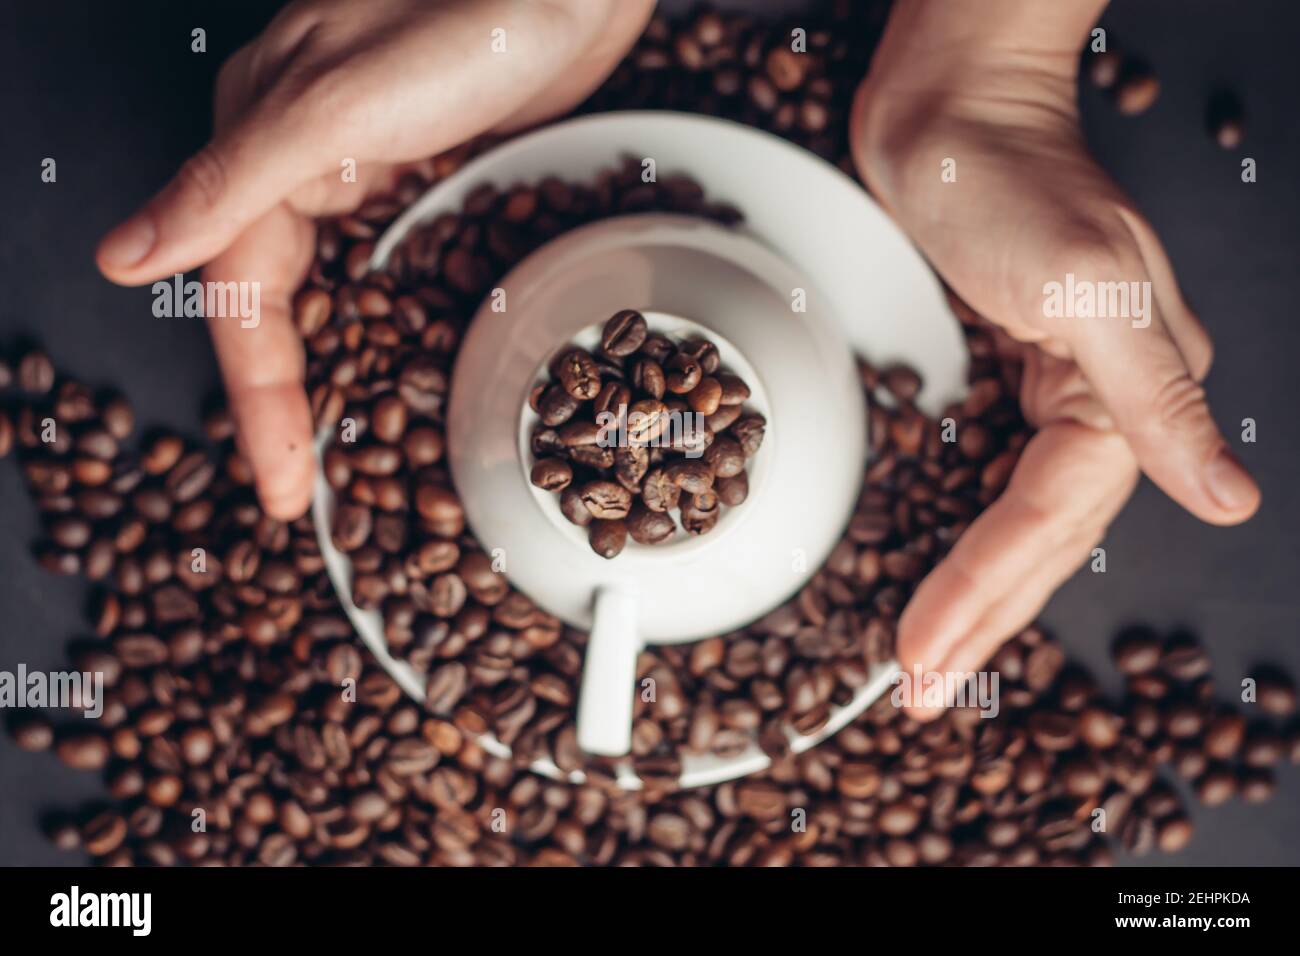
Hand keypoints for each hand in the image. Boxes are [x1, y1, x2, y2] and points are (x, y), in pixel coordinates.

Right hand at [96, 0, 652, 518]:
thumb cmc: (468, 19)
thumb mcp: (336, 107)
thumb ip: (230, 184)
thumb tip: (123, 257)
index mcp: (261, 148)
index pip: (242, 300)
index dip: (258, 398)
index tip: (278, 483)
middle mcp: (302, 165)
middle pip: (279, 307)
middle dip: (287, 402)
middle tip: (302, 490)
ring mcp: (365, 172)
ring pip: (329, 295)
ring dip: (332, 372)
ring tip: (343, 453)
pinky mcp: (423, 175)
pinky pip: (385, 272)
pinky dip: (385, 328)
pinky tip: (397, 371)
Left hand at [850, 0, 1259, 713]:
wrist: (951, 108)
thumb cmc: (1006, 174)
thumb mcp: (1083, 287)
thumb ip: (1154, 400)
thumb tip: (1226, 498)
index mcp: (1130, 390)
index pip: (1050, 522)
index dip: (987, 595)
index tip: (923, 658)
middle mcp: (1106, 399)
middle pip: (1039, 537)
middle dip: (981, 617)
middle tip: (921, 693)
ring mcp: (1063, 387)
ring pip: (1018, 518)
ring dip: (976, 590)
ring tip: (931, 657)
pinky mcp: (1018, 370)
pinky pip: (1000, 477)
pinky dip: (973, 530)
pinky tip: (955, 566)